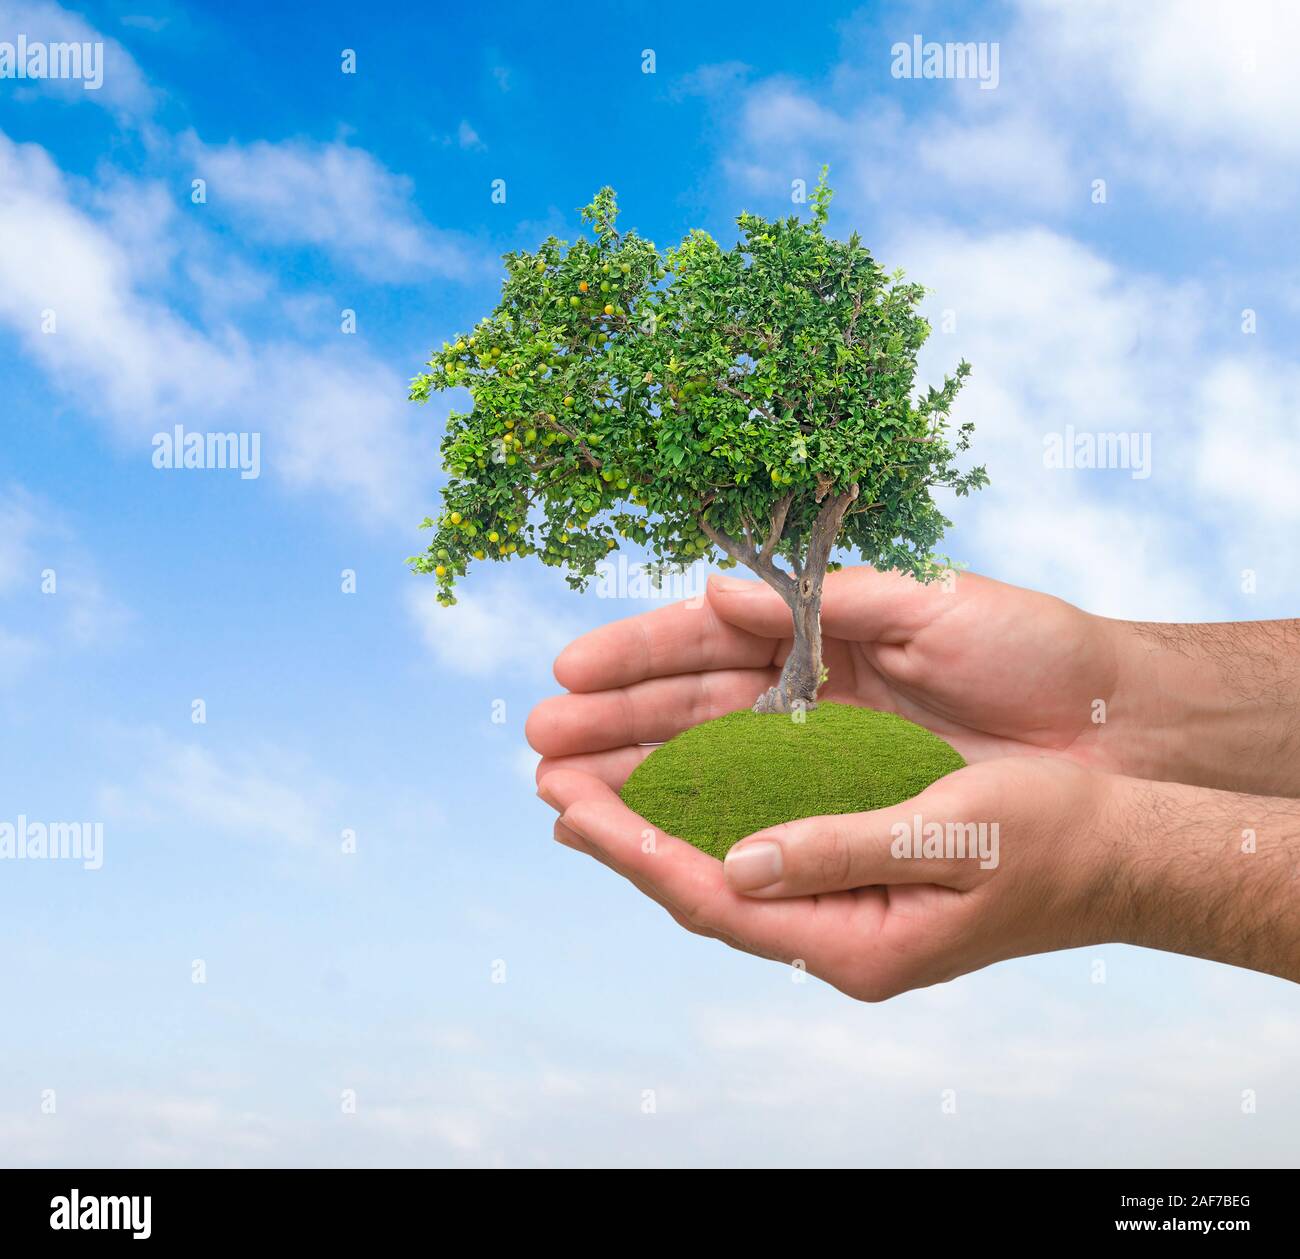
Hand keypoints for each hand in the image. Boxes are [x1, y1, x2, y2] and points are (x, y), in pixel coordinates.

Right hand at [527, 568, 1130, 786]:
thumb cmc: (1029, 648)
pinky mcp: (847, 806)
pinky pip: (758, 814)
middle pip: (687, 710)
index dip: (634, 655)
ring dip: (634, 777)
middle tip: (538, 745)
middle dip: (610, 726)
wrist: (1112, 725)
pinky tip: (641, 829)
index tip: (566, 672)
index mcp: (815, 634)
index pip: (704, 642)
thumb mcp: (928, 601)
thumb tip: (713, 592)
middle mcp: (805, 695)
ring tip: (562, 790)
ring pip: (707, 767)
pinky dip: (699, 821)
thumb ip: (820, 602)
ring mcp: (820, 754)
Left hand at [536, 756, 1117, 999]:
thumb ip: (841, 852)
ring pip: (724, 858)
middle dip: (624, 829)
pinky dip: (710, 806)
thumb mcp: (951, 839)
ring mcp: (844, 901)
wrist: (1121, 850)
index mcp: (854, 940)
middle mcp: (836, 931)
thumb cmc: (1053, 840)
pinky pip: (762, 840)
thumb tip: (738, 862)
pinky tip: (675, 779)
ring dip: (657, 814)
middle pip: (702, 882)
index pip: (716, 900)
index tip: (569, 807)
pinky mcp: (856, 863)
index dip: (637, 849)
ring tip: (585, 779)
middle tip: (550, 782)